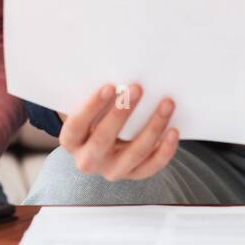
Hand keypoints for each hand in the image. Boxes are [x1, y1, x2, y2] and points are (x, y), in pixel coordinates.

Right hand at [58, 83, 178, 180]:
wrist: (102, 145)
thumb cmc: (95, 116)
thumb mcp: (88, 109)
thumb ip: (99, 96)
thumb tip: (120, 70)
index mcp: (71, 140)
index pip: (77, 124)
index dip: (91, 106)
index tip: (109, 86)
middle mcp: (88, 160)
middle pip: (103, 139)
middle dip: (121, 113)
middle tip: (138, 88)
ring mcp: (112, 170)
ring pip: (134, 153)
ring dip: (152, 127)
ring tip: (166, 104)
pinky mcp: (133, 174)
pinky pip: (151, 166)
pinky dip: (164, 150)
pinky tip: (173, 131)